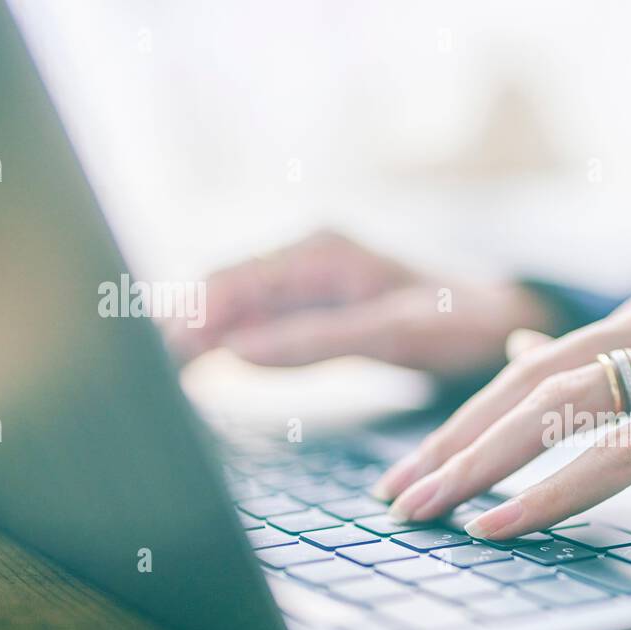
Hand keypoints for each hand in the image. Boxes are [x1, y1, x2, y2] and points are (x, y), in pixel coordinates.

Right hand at [168, 230, 552, 375]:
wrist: (494, 320)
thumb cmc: (457, 321)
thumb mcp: (393, 332)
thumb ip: (316, 341)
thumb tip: (236, 351)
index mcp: (320, 252)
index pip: (230, 283)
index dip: (185, 318)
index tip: (150, 355)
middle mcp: (304, 257)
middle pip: (219, 291)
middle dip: (176, 327)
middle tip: (136, 375)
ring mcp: (305, 281)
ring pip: (230, 308)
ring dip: (193, 337)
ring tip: (149, 376)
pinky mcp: (310, 307)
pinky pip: (254, 323)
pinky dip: (223, 344)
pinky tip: (196, 370)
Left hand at [375, 269, 630, 537]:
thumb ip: (612, 363)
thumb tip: (518, 356)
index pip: (538, 360)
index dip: (466, 415)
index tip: (414, 465)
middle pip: (536, 378)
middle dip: (457, 441)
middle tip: (399, 495)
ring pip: (568, 405)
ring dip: (488, 464)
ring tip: (435, 510)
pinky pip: (625, 448)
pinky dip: (558, 488)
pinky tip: (509, 520)